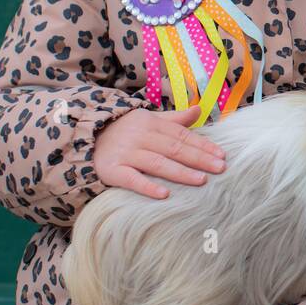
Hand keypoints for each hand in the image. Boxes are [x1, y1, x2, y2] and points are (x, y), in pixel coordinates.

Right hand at [93, 104, 226, 198]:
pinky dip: (147, 187)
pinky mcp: (111, 170)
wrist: (84, 138)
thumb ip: (174, 119)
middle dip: (199, 158)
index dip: (202, 145)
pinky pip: (131, 179)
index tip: (222, 155)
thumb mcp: (148, 120)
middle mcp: (140, 137)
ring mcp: (126, 153)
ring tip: (202, 180)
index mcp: (151, 123)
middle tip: (220, 168)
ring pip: (157, 163)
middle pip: (174, 148)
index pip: (182, 135)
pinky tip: (164, 194)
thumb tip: (199, 110)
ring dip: (181, 172)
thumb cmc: (124, 131)